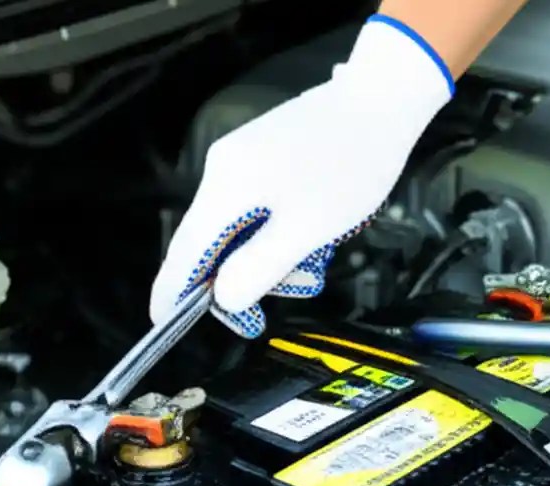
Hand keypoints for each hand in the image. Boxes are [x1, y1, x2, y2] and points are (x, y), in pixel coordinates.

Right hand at [149, 15, 453, 337]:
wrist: (383, 99)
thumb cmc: (350, 164)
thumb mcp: (308, 229)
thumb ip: (260, 267)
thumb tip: (225, 297)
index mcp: (226, 188)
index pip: (185, 253)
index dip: (174, 293)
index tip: (167, 323)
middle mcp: (224, 169)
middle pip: (213, 242)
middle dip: (247, 276)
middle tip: (294, 288)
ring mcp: (244, 158)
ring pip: (242, 227)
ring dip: (274, 252)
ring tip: (320, 250)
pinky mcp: (266, 153)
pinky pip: (259, 207)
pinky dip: (282, 230)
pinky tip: (317, 229)